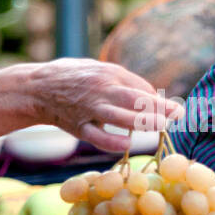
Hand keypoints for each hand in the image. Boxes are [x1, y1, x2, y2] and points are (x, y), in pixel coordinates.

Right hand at [30, 58, 182, 152]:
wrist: (36, 87)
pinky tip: (128, 145)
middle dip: (159, 108)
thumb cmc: (73, 77)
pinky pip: (96, 136)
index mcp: (109, 74)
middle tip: (178, 114)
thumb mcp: (98, 69)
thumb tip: (151, 96)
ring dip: (142, 122)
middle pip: (135, 99)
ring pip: (119, 116)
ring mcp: (89, 108)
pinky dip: (112, 141)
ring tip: (161, 126)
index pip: (141, 88)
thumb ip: (123, 81)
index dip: (159, 100)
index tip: (176, 110)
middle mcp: (101, 89)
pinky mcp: (77, 126)